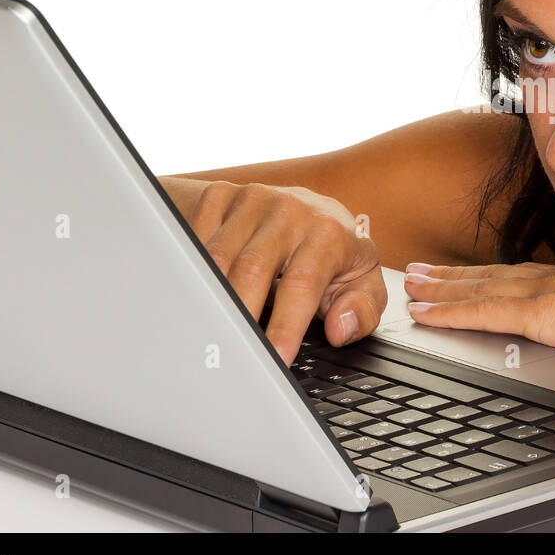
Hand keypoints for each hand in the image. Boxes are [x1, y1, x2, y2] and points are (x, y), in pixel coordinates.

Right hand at [158, 176, 386, 362]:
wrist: (310, 206)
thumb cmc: (335, 251)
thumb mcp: (363, 279)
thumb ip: (362, 309)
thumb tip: (340, 329)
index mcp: (329, 232)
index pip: (303, 283)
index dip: (287, 325)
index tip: (276, 358)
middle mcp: (290, 210)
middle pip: (252, 269)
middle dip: (240, 316)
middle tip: (233, 353)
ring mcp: (252, 199)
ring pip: (218, 256)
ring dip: (210, 297)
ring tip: (209, 331)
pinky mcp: (222, 196)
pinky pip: (195, 236)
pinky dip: (191, 268)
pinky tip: (196, 294)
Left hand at [402, 262, 554, 362]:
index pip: (520, 277)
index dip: (485, 276)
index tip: (460, 273)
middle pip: (491, 278)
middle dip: (451, 278)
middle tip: (416, 274)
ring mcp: (549, 295)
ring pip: (478, 291)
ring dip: (440, 290)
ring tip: (410, 288)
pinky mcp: (546, 316)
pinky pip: (484, 313)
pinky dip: (449, 311)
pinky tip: (426, 314)